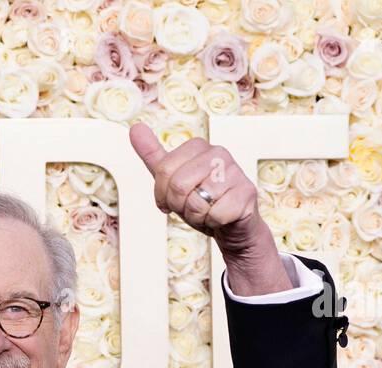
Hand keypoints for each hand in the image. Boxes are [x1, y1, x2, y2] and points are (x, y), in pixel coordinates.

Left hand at [129, 122, 290, 295]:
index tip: (173, 199)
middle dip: (179, 206)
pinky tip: (221, 218)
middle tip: (192, 208)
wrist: (230, 225)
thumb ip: (153, 156)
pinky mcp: (247, 193)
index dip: (163, 194)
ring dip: (197, 217)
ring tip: (208, 211)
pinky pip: (215, 215)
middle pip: (178, 186)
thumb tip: (134, 128)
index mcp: (198, 146)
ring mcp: (235, 171)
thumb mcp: (172, 179)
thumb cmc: (200, 201)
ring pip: (197, 202)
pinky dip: (213, 223)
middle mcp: (219, 152)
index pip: (163, 171)